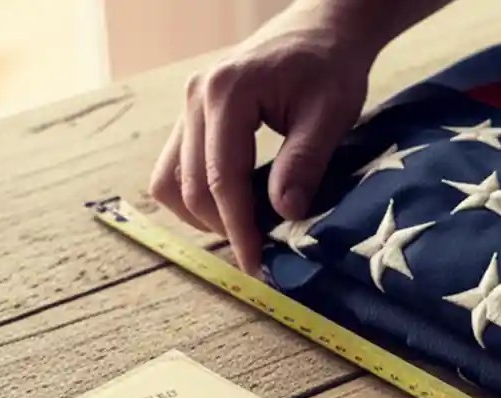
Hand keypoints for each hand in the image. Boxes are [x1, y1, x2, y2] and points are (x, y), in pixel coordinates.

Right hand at [148, 5, 372, 274]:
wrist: (320, 31)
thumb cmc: (330, 66)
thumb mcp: (331, 114)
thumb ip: (305, 162)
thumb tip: (285, 213)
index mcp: (227, 94)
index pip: (222, 179)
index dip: (237, 228)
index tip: (255, 264)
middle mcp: (195, 98)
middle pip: (189, 186)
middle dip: (221, 226)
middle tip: (259, 252)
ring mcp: (188, 105)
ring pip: (169, 180)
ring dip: (201, 215)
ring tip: (244, 231)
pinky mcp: (191, 115)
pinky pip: (176, 167)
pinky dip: (197, 195)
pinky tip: (232, 206)